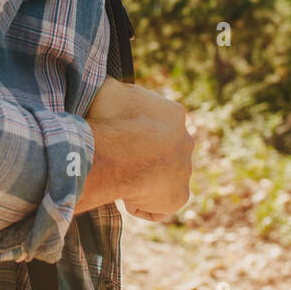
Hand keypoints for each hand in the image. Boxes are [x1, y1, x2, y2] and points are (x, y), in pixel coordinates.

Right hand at [77, 78, 193, 218]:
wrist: (123, 152)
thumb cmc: (113, 120)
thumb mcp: (108, 90)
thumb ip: (110, 88)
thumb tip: (104, 84)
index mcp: (174, 114)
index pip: (156, 123)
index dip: (134, 131)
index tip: (118, 137)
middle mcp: (186, 142)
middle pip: (164, 150)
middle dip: (144, 155)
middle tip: (118, 159)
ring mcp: (185, 170)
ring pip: (162, 176)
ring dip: (144, 178)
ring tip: (119, 177)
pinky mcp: (179, 196)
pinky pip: (158, 204)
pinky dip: (141, 203)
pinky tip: (124, 196)